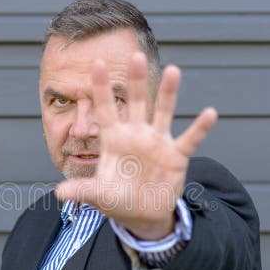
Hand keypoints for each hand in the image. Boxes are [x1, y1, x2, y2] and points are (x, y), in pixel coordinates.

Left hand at [55, 52, 217, 239]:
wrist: (142, 214)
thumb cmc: (117, 199)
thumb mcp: (98, 196)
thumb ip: (82, 191)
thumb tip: (59, 194)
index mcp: (114, 139)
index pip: (105, 108)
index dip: (100, 88)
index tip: (96, 63)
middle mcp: (136, 134)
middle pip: (136, 102)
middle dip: (135, 81)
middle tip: (135, 56)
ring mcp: (157, 142)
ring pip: (163, 112)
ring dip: (168, 92)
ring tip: (173, 71)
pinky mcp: (176, 156)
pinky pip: (189, 139)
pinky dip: (200, 128)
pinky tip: (210, 113)